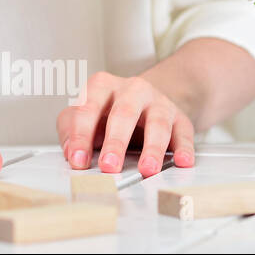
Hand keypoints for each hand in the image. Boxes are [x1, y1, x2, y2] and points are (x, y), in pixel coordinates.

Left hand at [56, 71, 195, 177]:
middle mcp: (132, 89)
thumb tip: (71, 152)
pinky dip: (184, 149)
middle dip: (115, 142)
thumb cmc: (109, 111)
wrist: (147, 101)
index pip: (88, 109)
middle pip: (123, 114)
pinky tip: (181, 162)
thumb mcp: (84, 114)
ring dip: (152, 149)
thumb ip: (70, 129)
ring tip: (146, 169)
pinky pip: (183, 133)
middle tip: (109, 166)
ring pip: (157, 124)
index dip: (81, 136)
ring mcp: (158, 102)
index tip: (78, 160)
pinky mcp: (180, 118)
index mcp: (102, 86)